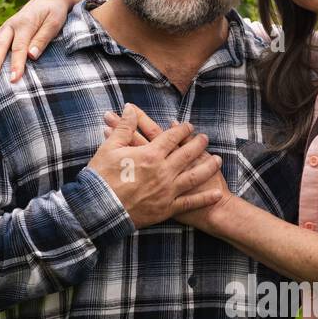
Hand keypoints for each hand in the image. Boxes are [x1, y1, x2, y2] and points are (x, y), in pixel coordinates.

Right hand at [0, 0, 87, 81]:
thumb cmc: (54, 13)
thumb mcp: (55, 23)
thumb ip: (43, 38)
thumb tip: (31, 55)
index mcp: (24, 23)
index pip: (19, 47)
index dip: (16, 64)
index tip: (14, 79)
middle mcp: (10, 25)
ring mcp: (3, 29)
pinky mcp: (0, 32)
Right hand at [90, 104, 224, 226]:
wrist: (99, 209)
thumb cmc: (101, 178)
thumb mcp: (109, 148)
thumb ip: (124, 128)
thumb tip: (130, 109)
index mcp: (150, 154)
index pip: (171, 137)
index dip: (182, 129)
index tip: (189, 125)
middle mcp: (163, 171)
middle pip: (187, 153)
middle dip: (198, 143)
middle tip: (205, 138)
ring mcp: (167, 191)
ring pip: (194, 176)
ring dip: (208, 166)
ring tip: (218, 160)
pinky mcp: (167, 209)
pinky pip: (190, 202)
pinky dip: (205, 198)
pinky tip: (217, 194)